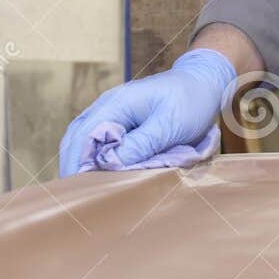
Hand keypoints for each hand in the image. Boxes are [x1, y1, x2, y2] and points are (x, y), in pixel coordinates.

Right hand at [58, 49, 237, 176]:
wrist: (204, 83)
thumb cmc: (191, 100)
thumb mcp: (169, 125)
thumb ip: (141, 144)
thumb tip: (110, 164)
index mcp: (117, 103)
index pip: (84, 134)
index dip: (78, 161)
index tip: (78, 188)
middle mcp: (108, 106)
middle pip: (77, 137)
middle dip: (74, 164)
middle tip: (76, 195)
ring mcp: (113, 112)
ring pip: (84, 139)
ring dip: (82, 161)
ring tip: (83, 188)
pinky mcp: (122, 121)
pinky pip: (100, 140)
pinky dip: (96, 157)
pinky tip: (99, 174)